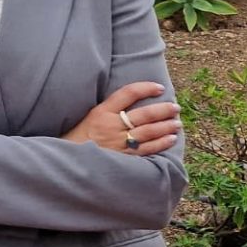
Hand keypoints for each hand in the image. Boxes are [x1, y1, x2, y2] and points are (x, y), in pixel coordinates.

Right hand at [63, 81, 179, 155]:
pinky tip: (171, 139)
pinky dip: (160, 143)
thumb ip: (109, 110)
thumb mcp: (90, 117)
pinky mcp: (124, 157)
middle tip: (175, 107)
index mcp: (102, 111)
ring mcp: (119, 141)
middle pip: (144, 114)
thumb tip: (131, 102)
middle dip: (163, 109)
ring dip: (165, 126)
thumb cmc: (79, 137)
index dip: (145, 88)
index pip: (128, 93)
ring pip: (148, 131)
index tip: (159, 87)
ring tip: (177, 122)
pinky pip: (147, 149)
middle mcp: (112, 125)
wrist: (69, 159)